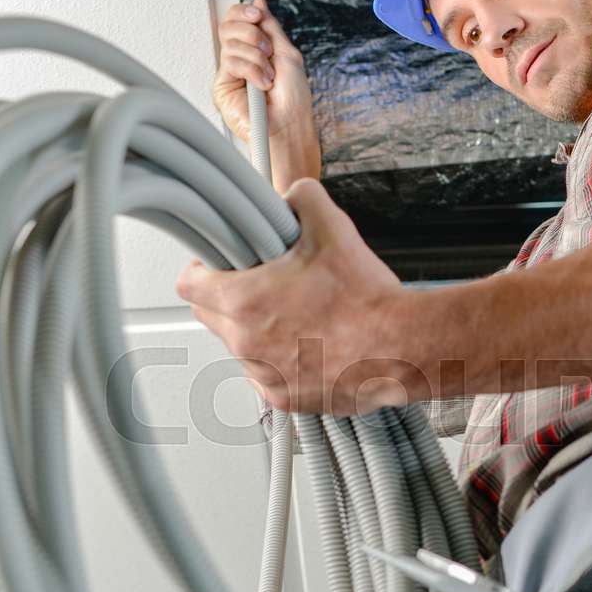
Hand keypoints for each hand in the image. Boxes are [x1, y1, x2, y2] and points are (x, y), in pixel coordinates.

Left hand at [175, 179, 425, 417]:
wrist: (402, 347)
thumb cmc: (367, 301)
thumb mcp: (334, 229)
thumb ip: (304, 200)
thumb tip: (295, 194)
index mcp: (245, 300)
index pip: (189, 285)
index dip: (201, 269)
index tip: (216, 265)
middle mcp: (247, 343)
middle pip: (210, 316)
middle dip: (229, 298)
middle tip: (263, 285)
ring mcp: (265, 373)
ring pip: (239, 347)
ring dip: (255, 331)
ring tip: (295, 316)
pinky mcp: (285, 397)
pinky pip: (265, 375)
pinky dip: (278, 361)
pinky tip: (307, 343)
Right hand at [212, 0, 320, 183]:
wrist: (289, 127)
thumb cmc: (293, 100)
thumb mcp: (287, 54)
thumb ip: (271, 28)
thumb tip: (259, 3)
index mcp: (255, 49)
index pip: (237, 20)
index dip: (243, 12)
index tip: (257, 15)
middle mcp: (240, 59)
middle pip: (228, 25)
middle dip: (251, 33)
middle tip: (267, 50)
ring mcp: (230, 73)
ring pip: (230, 43)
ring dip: (257, 57)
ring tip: (270, 76)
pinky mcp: (222, 87)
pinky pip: (230, 62)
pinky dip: (251, 70)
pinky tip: (262, 85)